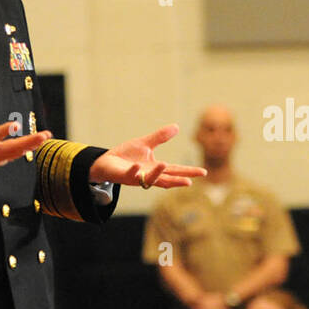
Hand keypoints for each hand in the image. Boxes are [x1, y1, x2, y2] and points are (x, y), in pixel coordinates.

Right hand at [0, 96, 48, 177]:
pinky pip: (16, 155)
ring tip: (45, 137)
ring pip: (18, 152)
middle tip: (44, 135)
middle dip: (30, 141)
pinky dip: (28, 149)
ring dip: (33, 145)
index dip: (5, 130)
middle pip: (13, 148)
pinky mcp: (0, 161)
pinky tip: (38, 143)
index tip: (16, 124)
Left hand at [89, 124, 205, 189]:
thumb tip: (177, 127)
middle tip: (190, 182)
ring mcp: (137, 178)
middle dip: (178, 180)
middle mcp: (149, 175)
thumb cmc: (126, 155)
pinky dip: (134, 171)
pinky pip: (130, 175)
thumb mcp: (145, 144)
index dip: (189, 172)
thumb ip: (160, 137)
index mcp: (156, 168)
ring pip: (150, 179)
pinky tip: (137, 167)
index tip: (203, 172)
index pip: (176, 170)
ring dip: (157, 173)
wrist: (106, 163)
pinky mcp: (125, 177)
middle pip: (167, 179)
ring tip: (164, 164)